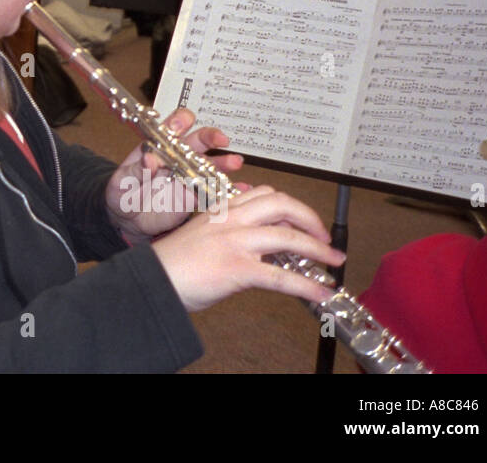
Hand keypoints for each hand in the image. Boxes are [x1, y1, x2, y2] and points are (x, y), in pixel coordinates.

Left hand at [105, 108, 244, 242]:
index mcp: (158, 146)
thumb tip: (149, 159)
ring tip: (234, 163)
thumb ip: (136, 170)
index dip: (178, 122)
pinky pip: (214, 191)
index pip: (171, 127)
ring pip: (210, 164)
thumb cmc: (122, 194)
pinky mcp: (195, 196)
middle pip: (198, 140)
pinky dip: (229, 190)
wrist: (128, 220)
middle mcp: (177, 157)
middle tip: (221, 139)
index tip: (183, 124)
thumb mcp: (122, 181)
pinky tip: (241, 189)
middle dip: (210, 136)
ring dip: (224, 162)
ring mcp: (188, 175)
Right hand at [151, 185, 343, 311]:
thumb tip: (256, 243)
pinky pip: (281, 276)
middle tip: (324, 237)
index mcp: (221, 209)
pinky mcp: (238, 269)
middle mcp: (230, 219)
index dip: (290, 206)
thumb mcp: (200, 234)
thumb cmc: (171, 263)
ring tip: (334, 261)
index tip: (302, 220)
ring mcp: (235, 242)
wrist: (152, 280)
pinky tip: (321, 292)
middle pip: (282, 205)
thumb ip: (226, 231)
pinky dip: (307, 285)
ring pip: (288, 236)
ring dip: (318, 249)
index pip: (264, 194)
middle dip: (310, 219)